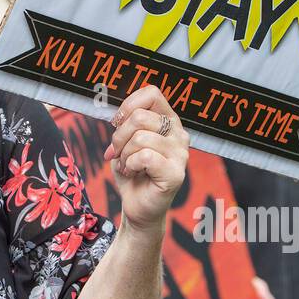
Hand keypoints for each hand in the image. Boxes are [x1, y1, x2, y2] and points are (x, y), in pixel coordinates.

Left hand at [102, 85, 187, 232]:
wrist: (137, 206)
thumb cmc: (132, 171)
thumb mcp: (126, 141)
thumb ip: (126, 123)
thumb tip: (117, 116)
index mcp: (169, 121)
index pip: (152, 93)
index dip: (128, 105)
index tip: (117, 123)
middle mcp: (179, 134)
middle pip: (140, 117)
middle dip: (119, 137)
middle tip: (118, 153)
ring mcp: (181, 154)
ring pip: (140, 138)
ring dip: (124, 154)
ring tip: (127, 166)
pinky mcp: (176, 173)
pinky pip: (144, 156)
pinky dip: (130, 165)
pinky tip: (133, 173)